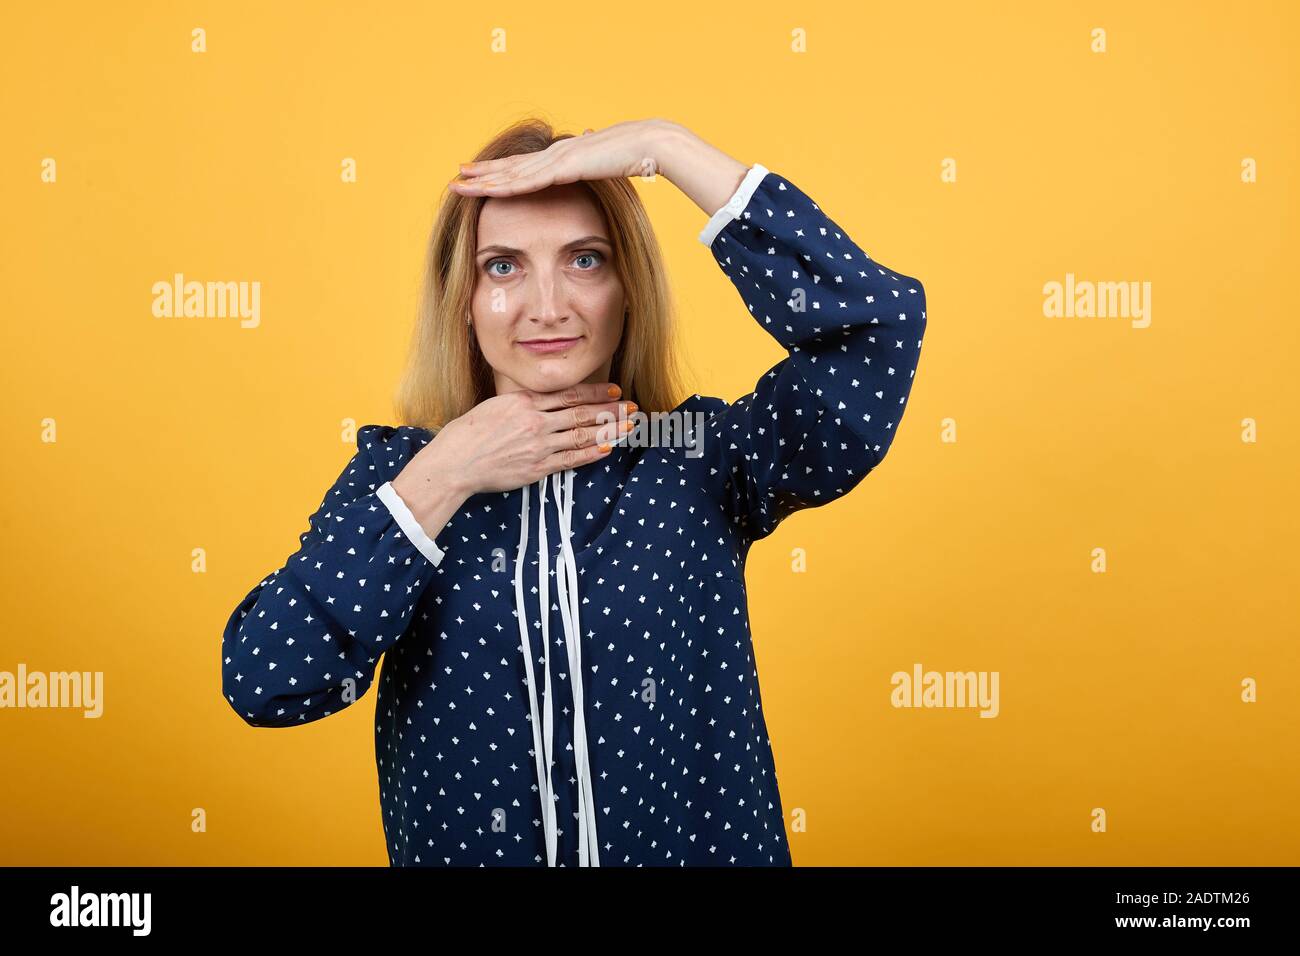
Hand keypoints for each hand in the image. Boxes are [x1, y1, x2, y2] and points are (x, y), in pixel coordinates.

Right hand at [393, 382, 636, 508]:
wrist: (455, 462)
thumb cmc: (469, 434)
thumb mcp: (495, 406)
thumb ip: (523, 404)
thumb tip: (546, 401)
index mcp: (524, 402)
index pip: (569, 394)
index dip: (596, 392)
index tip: (615, 390)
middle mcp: (535, 421)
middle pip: (581, 413)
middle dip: (611, 410)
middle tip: (632, 408)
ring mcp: (538, 445)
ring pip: (581, 435)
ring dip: (608, 431)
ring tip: (628, 427)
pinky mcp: (537, 468)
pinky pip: (571, 459)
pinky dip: (591, 453)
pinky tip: (607, 448)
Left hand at [447, 118, 681, 196]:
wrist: (646, 144)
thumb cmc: (632, 155)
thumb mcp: (604, 164)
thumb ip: (591, 162)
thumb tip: (587, 150)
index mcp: (561, 156)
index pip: (523, 165)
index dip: (499, 170)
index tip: (478, 173)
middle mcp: (553, 154)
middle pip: (510, 167)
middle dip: (482, 173)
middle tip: (457, 176)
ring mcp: (557, 160)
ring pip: (512, 174)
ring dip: (484, 180)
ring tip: (460, 183)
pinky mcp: (564, 167)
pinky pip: (530, 181)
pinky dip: (507, 186)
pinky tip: (489, 189)